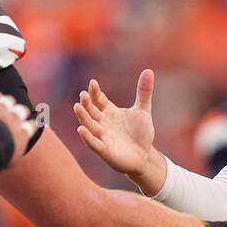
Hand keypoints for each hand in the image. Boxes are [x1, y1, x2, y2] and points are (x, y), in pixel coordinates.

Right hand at [74, 73, 161, 187]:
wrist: (144, 155)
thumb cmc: (140, 133)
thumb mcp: (143, 110)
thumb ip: (144, 92)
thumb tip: (148, 70)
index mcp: (109, 112)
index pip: (99, 100)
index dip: (95, 92)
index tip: (93, 83)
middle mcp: (102, 123)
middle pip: (91, 111)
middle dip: (86, 103)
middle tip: (83, 94)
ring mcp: (102, 136)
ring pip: (89, 125)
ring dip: (83, 117)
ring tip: (77, 106)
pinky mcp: (104, 150)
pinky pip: (93, 143)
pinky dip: (87, 137)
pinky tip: (81, 129)